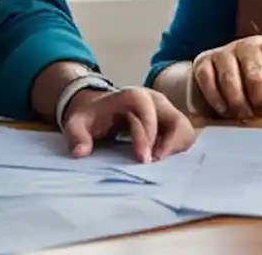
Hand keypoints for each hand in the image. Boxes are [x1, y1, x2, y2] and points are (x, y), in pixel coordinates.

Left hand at [61, 87, 196, 163]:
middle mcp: (153, 100)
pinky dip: (178, 149)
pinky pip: (183, 135)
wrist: (96, 108)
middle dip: (169, 144)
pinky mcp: (170, 121)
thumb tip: (80, 152)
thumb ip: (76, 136)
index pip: (146, 109)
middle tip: (155, 165)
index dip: (147, 133)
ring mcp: (164, 110)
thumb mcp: (76, 123)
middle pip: (175, 119)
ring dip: (176, 148)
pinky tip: (163, 161)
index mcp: (131, 96)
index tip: (143, 159)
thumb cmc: (89, 116)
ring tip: (160, 164)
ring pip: (184, 128)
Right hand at [191, 35, 261, 118]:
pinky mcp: (202, 62)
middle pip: (256, 75)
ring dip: (239, 104)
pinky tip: (225, 111)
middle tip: (261, 112)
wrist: (218, 78)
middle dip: (260, 99)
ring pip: (231, 80)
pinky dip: (218, 100)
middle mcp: (246, 45)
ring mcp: (222, 52)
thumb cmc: (255, 83)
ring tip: (244, 115)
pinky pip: (209, 82)